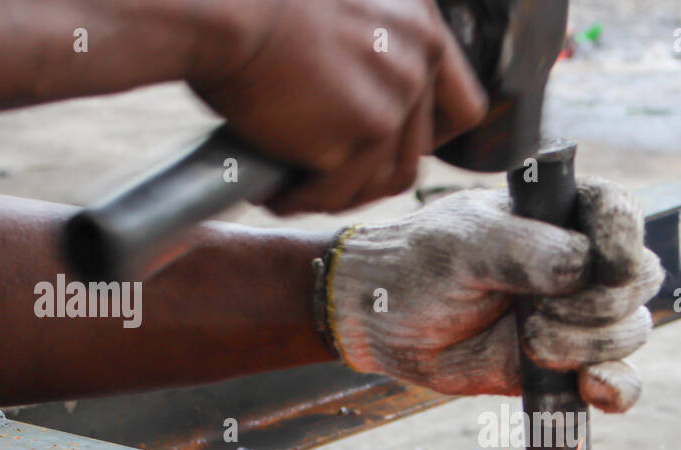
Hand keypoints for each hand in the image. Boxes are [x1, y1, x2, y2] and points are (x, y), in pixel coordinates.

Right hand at [191, 0, 486, 212]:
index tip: (390, 147)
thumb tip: (377, 125)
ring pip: (384, 181)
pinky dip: (305, 200)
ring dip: (338, 195)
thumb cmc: (256, 9)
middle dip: (365, 176)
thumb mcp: (341, 17)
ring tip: (295, 189)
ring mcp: (394, 99)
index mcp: (421, 28)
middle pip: (416, 155)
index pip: (462, 108)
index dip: (429, 138)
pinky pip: (340, 191)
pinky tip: (275, 194)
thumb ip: (375, 58)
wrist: (219, 7)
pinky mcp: (363, 132)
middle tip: (321, 177)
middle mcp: (419, 61)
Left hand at [324, 178, 663, 412]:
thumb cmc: (420, 264)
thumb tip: (585, 268)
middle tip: (535, 312)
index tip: (606, 268)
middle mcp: (582, 264)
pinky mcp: (568, 366)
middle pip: (639, 282)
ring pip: (630, 332)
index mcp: (562, 215)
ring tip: (528, 343)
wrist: (385, 322)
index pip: (621, 214)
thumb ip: (524, 250)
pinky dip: (616, 390)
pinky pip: (620, 383)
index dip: (625, 242)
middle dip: (595, 305)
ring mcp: (578, 317)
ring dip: (585, 345)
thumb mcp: (465, 244)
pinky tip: (590, 389)